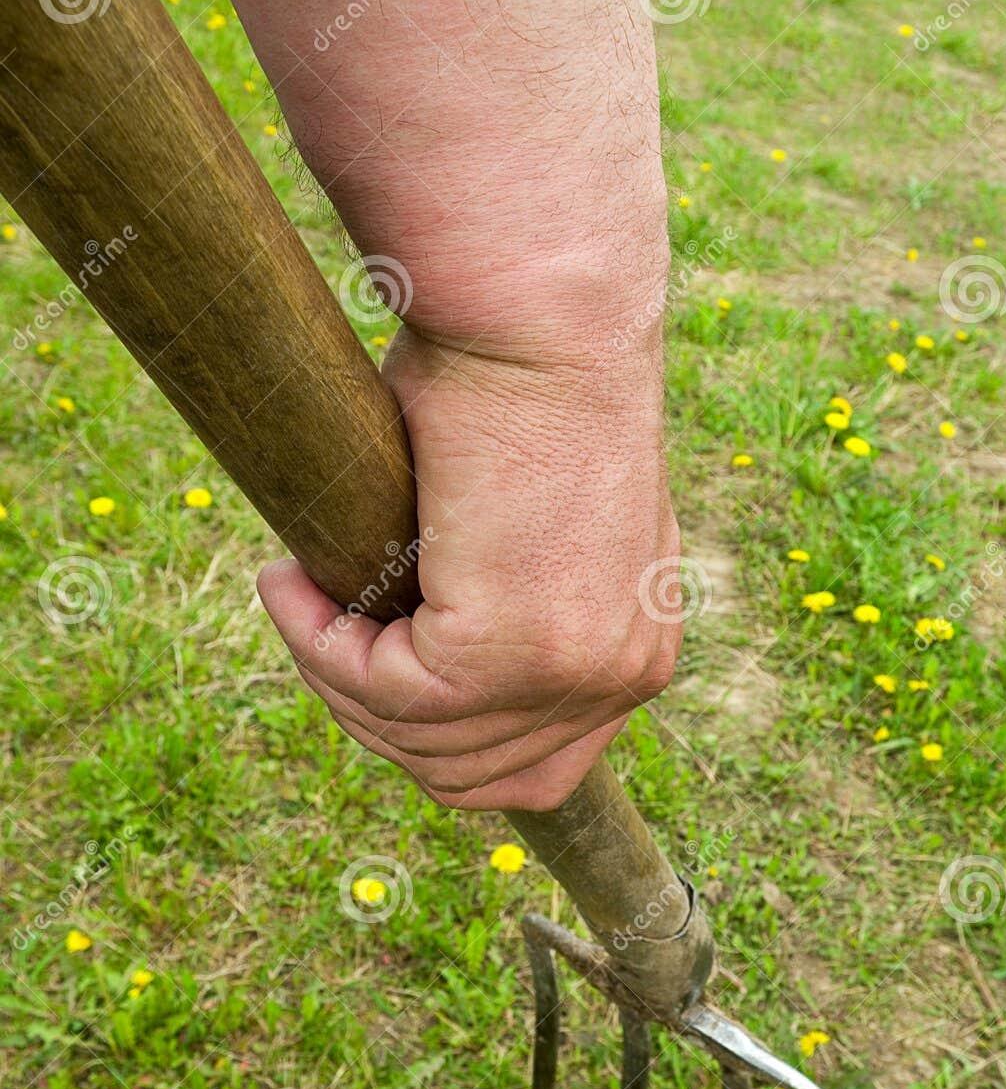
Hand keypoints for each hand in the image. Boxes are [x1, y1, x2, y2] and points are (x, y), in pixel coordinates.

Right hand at [258, 323, 682, 811]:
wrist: (538, 314)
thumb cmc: (521, 388)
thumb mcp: (525, 528)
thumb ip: (502, 608)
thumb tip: (413, 652)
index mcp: (633, 653)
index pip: (524, 768)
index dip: (428, 736)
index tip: (365, 659)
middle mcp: (623, 676)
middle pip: (467, 774)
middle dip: (371, 715)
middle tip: (316, 627)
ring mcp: (575, 672)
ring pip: (416, 740)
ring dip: (333, 674)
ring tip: (295, 592)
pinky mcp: (508, 649)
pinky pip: (382, 689)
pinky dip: (318, 644)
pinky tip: (289, 582)